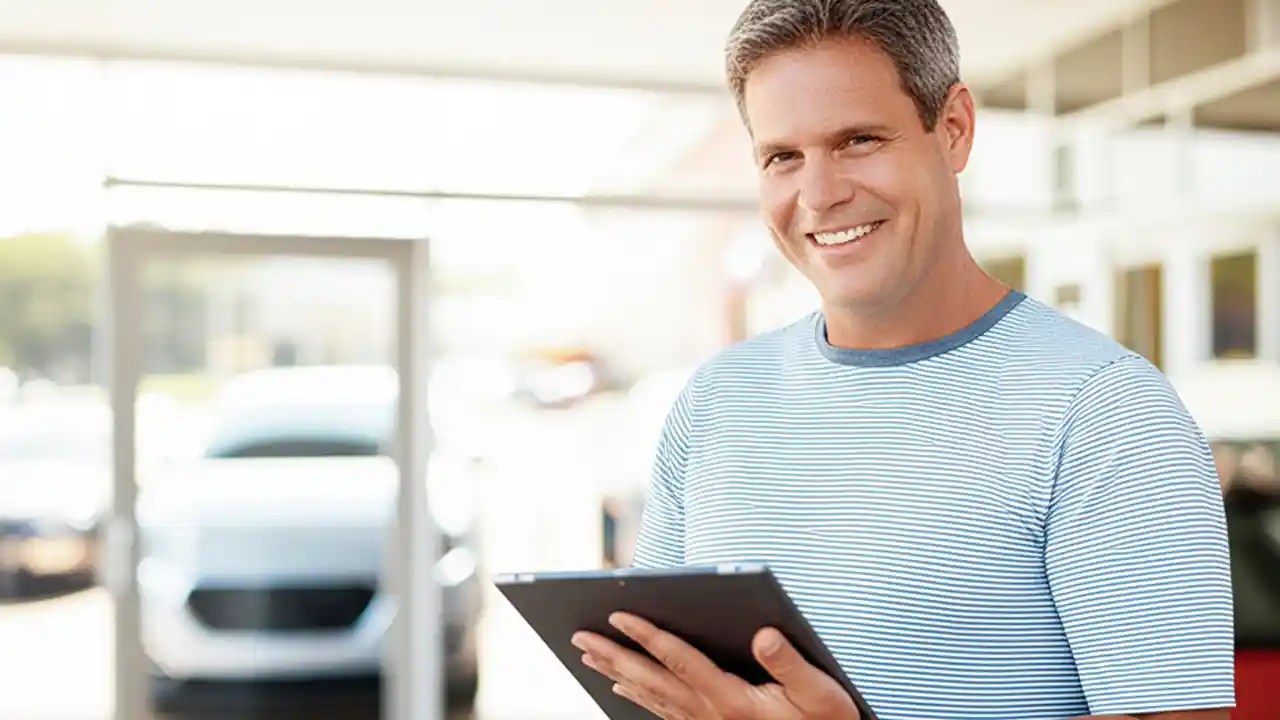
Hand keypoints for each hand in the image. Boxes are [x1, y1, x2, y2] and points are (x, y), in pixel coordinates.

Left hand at [571, 612, 859, 719]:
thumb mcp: (821, 693)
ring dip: (616, 673)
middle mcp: (711, 715)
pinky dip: (638, 695)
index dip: (649, 636)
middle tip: (578, 635)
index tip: (619, 613)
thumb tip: (763, 633)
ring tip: (587, 654)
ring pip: (650, 696)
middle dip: (614, 655)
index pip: (681, 661)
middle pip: (652, 680)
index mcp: (733, 701)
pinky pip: (662, 711)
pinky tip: (622, 685)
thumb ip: (789, 664)